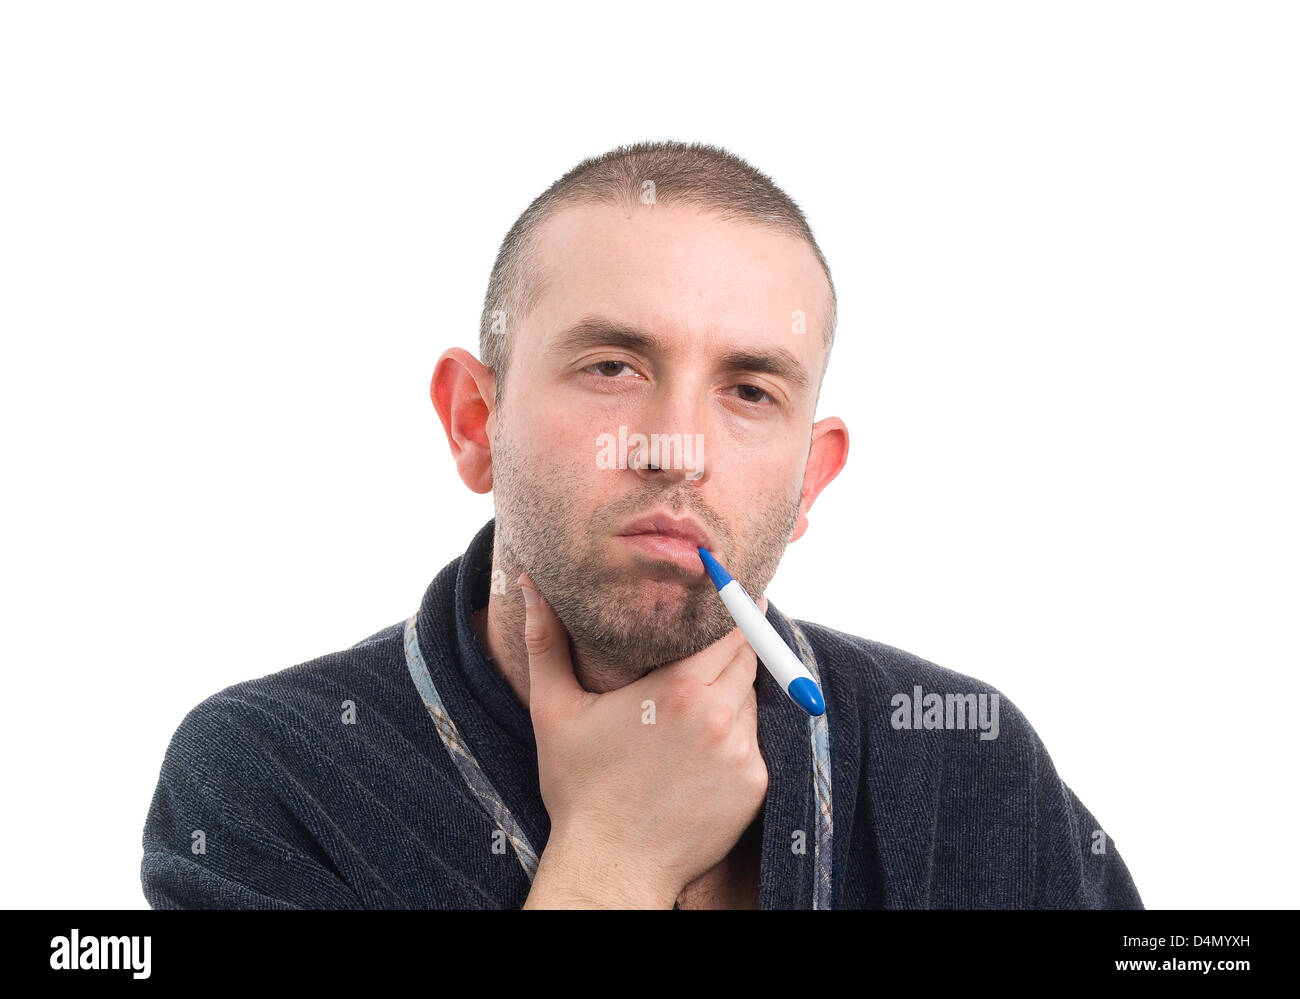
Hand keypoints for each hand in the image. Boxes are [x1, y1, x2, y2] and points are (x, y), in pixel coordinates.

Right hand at [518, 572, 767, 907]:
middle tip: (703, 652)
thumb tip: (528, 587)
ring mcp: (741, 754)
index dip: (731, 613)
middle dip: (729, 651)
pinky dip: (734, 739)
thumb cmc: (578, 788)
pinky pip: (754, 743)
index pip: (730, 630)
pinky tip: (696, 754)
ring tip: (689, 710)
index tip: (731, 597)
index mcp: (679, 689)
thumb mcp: (553, 710)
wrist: (610, 866)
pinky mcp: (753, 786)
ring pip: (750, 701)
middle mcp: (719, 717)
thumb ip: (546, 642)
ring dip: (731, 695)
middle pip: (746, 660)